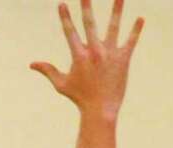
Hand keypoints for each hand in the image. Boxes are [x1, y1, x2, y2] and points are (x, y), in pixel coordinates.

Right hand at [31, 0, 143, 120]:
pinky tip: (141, 19)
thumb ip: (48, 70)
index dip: (65, 17)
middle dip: (87, 7)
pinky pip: (130, 42)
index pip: (70, 32)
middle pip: (89, 23)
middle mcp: (94, 52)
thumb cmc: (80, 99)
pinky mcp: (123, 60)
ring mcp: (110, 55)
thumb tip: (32, 64)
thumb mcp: (61, 84)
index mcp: (79, 56)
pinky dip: (135, 30)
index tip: (62, 3)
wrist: (100, 111)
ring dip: (116, 10)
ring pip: (113, 27)